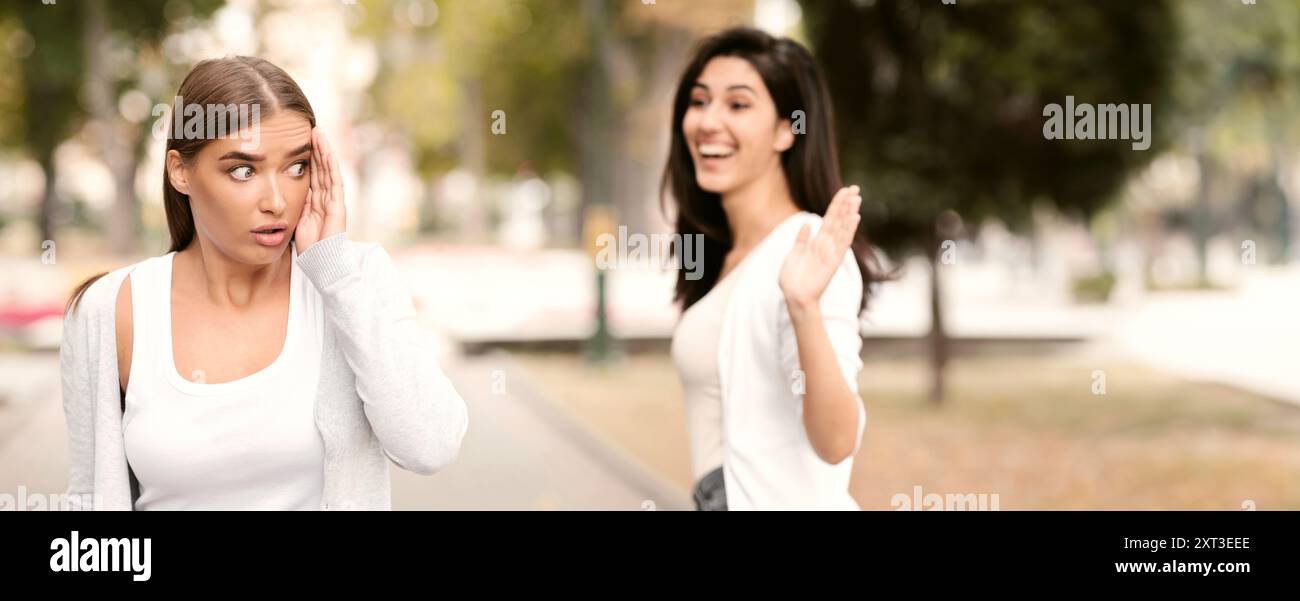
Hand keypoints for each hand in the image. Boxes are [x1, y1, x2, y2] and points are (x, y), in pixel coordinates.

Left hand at [295, 127, 346, 252]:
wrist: (322, 264)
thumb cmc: (307, 250)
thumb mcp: (292, 223)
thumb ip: (288, 208)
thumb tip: (270, 196)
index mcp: (314, 204)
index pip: (311, 175)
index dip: (306, 158)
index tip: (298, 142)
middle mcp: (325, 199)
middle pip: (320, 168)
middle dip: (316, 149)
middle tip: (309, 129)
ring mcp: (333, 201)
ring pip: (328, 169)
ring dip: (323, 150)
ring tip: (317, 131)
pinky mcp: (338, 204)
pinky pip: (334, 178)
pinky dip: (329, 161)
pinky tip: (325, 147)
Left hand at [778, 185, 861, 317]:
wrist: (794, 298)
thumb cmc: (792, 280)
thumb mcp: (793, 255)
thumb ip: (801, 239)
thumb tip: (806, 223)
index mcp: (816, 243)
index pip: (829, 219)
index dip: (836, 205)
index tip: (844, 191)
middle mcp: (826, 245)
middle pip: (838, 220)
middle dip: (846, 204)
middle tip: (855, 188)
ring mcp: (831, 252)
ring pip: (843, 228)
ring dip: (850, 213)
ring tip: (857, 197)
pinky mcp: (833, 261)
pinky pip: (843, 242)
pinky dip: (849, 229)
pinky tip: (855, 217)